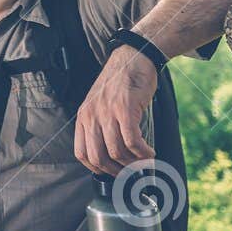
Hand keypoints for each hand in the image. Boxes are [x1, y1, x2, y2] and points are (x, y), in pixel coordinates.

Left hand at [74, 45, 157, 174]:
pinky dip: (143, 152)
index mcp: (83, 117)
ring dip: (133, 163)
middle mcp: (91, 116)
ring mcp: (107, 113)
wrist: (134, 57)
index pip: (82, 153)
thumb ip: (101, 125)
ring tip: (144, 162)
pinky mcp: (125, 109)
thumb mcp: (101, 104)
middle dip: (116, 171)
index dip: (97, 168)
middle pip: (99, 157)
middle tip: (131, 173)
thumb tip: (113, 154)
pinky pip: (132, 141)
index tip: (112, 172)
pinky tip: (150, 152)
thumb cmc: (121, 83)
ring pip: (117, 151)